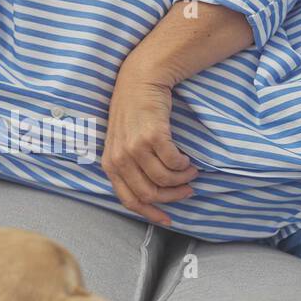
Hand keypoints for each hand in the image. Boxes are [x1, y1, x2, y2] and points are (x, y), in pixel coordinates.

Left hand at [101, 71, 197, 225]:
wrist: (140, 81)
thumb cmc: (134, 113)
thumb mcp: (122, 143)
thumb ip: (130, 167)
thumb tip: (153, 195)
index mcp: (110, 164)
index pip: (129, 200)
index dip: (150, 213)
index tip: (168, 219)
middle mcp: (120, 158)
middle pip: (149, 194)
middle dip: (172, 196)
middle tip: (187, 190)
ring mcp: (135, 147)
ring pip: (164, 179)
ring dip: (182, 179)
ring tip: (190, 171)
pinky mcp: (152, 136)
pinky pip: (173, 162)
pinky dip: (183, 164)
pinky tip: (187, 158)